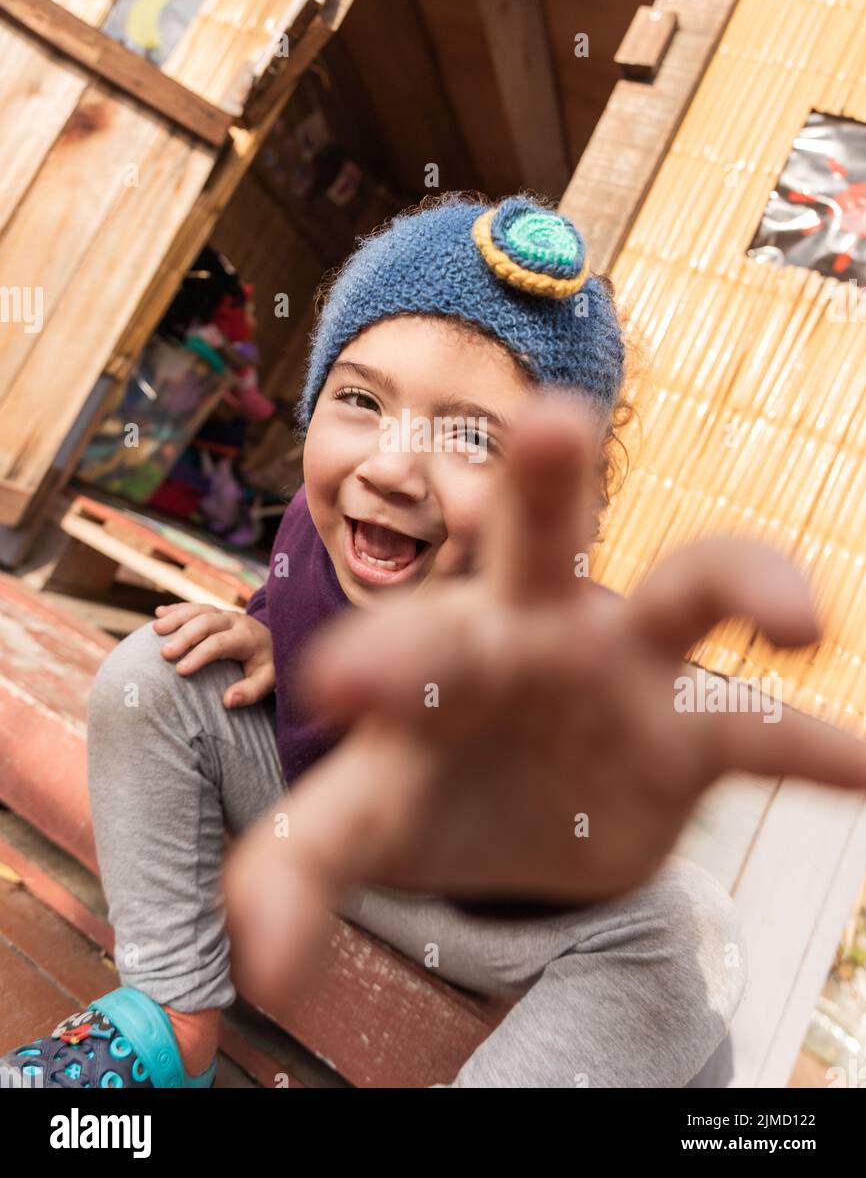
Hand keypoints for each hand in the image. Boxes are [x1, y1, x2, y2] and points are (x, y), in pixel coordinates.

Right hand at [153, 602, 274, 706]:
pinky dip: (177, 609)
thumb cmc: (267, 666)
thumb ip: (250, 692)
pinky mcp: (215, 612)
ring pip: (198, 609)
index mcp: (247, 637)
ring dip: (176, 617)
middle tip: (164, 653)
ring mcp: (224, 613)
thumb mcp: (267, 681)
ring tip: (156, 630)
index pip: (221, 643)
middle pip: (207, 621)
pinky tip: (158, 613)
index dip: (200, 655)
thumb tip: (227, 701)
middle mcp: (235, 621)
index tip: (180, 670)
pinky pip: (194, 606)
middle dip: (185, 636)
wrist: (274, 641)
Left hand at [223, 392, 865, 998]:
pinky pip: (761, 732)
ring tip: (797, 621)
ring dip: (744, 586)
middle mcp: (542, 630)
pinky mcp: (689, 735)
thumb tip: (259, 963)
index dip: (384, 657)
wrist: (515, 819)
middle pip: (547, 532)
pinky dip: (816, 748)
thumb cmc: (424, 786)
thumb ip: (300, 870)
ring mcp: (626, 671)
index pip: (414, 641)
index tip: (341, 686)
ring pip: (688, 587)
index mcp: (446, 646)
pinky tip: (864, 765)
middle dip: (551, 476)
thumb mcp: (360, 825)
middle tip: (553, 421)